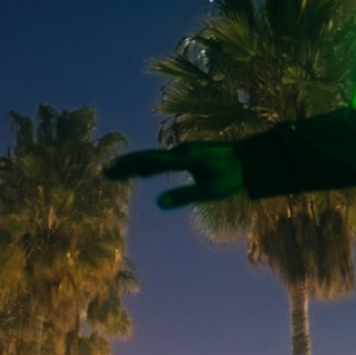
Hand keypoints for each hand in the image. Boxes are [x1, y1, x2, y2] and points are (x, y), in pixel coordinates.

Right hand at [107, 140, 245, 211]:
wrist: (249, 159)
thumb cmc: (231, 176)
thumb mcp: (209, 190)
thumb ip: (184, 196)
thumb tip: (159, 203)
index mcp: (184, 158)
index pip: (151, 162)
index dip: (129, 167)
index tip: (111, 170)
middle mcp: (181, 151)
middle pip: (148, 157)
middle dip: (126, 164)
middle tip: (105, 171)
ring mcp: (184, 151)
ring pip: (154, 157)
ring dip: (135, 163)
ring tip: (116, 171)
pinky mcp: (188, 154)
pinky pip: (163, 159)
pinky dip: (148, 164)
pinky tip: (143, 171)